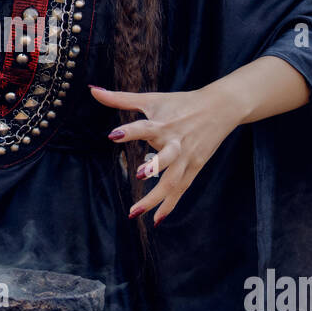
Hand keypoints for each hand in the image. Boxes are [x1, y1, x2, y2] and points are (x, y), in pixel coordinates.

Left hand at [89, 83, 242, 224]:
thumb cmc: (180, 102)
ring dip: (154, 198)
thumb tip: (92, 90)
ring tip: (134, 212)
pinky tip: (155, 220)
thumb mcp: (151, 99)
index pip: (144, 127)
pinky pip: (181, 190)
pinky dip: (169, 206)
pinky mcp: (194, 168)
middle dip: (152, 168)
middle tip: (137, 175)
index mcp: (163, 125)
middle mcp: (175, 144)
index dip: (130, 131)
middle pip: (165, 160)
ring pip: (172, 182)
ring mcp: (186, 158)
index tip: (113, 135)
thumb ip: (120, 98)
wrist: (219, 108)